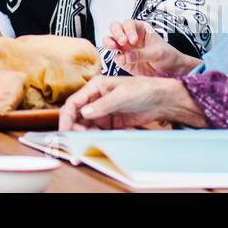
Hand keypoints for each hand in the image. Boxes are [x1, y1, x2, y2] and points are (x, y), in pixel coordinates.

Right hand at [60, 76, 181, 130]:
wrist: (162, 100)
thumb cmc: (144, 90)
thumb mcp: (122, 96)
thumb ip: (102, 105)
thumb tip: (84, 113)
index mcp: (95, 87)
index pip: (74, 102)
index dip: (67, 117)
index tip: (65, 130)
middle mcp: (96, 99)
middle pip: (77, 116)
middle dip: (76, 128)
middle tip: (80, 140)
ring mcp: (103, 112)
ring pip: (86, 126)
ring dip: (88, 135)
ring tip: (96, 140)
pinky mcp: (111, 123)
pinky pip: (99, 132)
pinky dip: (100, 137)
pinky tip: (111, 136)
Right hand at [104, 20, 200, 76]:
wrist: (172, 72)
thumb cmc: (168, 56)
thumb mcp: (158, 53)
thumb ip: (142, 54)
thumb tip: (126, 56)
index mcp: (141, 29)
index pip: (129, 24)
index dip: (128, 30)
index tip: (133, 40)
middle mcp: (130, 36)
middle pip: (116, 28)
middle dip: (116, 33)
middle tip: (121, 42)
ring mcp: (126, 48)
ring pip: (111, 41)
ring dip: (109, 42)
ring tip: (112, 47)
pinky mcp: (124, 60)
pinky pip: (115, 57)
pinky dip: (117, 57)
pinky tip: (123, 60)